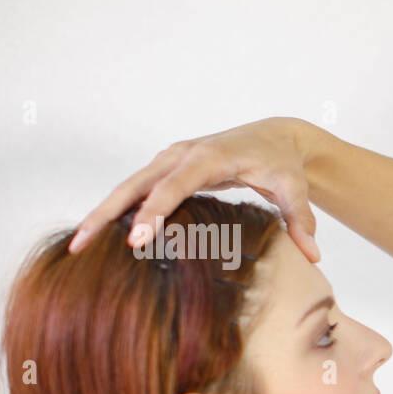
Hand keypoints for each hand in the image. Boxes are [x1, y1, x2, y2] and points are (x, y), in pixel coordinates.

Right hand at [67, 116, 323, 262]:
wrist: (276, 139)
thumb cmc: (283, 164)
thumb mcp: (295, 188)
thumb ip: (301, 219)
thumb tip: (314, 255)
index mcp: (208, 158)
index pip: (174, 187)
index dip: (154, 212)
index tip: (136, 239)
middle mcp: (181, 155)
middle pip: (136, 185)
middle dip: (107, 213)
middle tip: (82, 244)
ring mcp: (170, 161)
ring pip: (128, 187)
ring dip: (102, 213)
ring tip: (78, 245)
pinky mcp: (167, 170)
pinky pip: (136, 191)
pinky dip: (115, 210)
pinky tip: (99, 236)